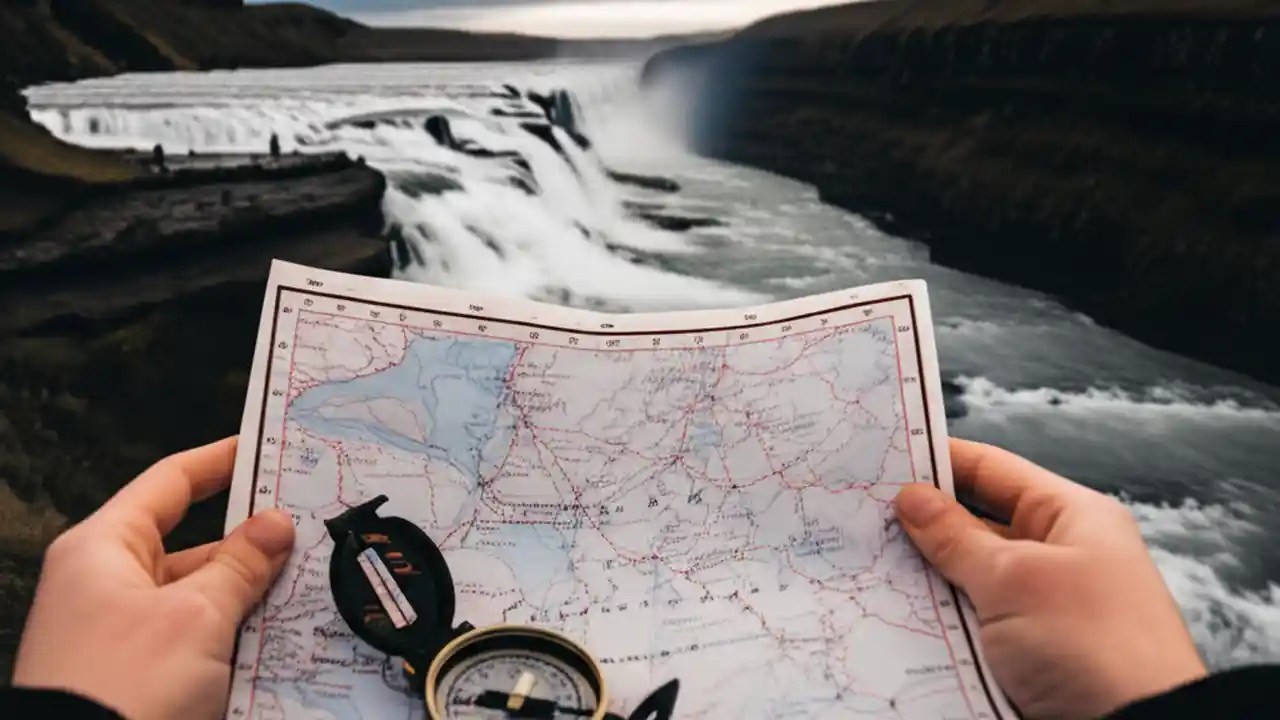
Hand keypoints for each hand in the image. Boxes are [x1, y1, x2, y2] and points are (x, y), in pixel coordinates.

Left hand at [12, 437, 295, 719]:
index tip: (263, 448)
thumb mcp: (198, 615)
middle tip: (307, 533)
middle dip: (251, 545)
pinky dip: (234, 637)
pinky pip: (196, 641)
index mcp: (103, 549)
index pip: (169, 483)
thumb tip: (274, 524)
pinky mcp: (138, 676)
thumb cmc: (122, 688)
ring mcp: (121, 634)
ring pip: (200, 598)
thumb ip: (241, 565)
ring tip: (305, 590)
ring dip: (248, 597)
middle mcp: (106, 585)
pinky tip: (279, 638)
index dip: (219, 461)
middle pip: (192, 546)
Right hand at [895, 439, 1205, 719]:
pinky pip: (970, 625)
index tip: (884, 457)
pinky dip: (936, 621)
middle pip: (975, 526)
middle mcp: (1059, 557)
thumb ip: (955, 537)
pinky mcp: (1027, 655)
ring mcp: (1041, 609)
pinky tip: (892, 615)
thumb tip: (912, 498)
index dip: (940, 460)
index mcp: (1073, 519)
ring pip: (966, 579)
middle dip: (921, 525)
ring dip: (924, 578)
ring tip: (866, 565)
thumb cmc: (1096, 647)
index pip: (993, 471)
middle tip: (860, 517)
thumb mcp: (1014, 579)